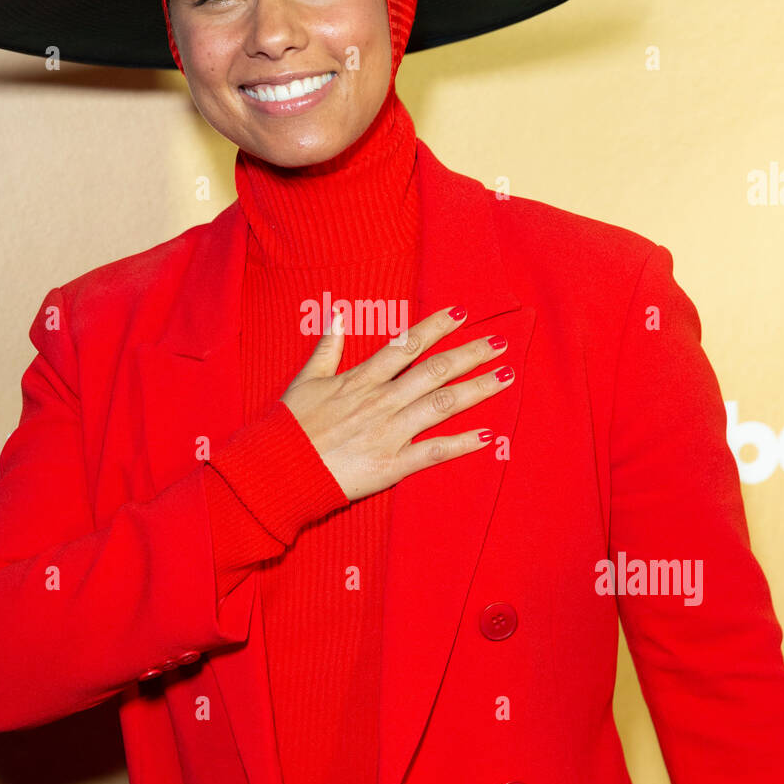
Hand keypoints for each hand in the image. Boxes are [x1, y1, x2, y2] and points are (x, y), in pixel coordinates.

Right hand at [280, 306, 511, 501]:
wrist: (278, 470)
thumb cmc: (289, 426)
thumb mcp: (306, 380)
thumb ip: (327, 347)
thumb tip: (337, 313)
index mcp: (362, 379)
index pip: (407, 345)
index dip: (437, 326)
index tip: (462, 313)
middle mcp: (381, 400)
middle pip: (435, 370)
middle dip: (470, 353)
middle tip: (500, 341)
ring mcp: (389, 432)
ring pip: (442, 404)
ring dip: (477, 389)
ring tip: (506, 377)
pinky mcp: (392, 464)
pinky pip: (434, 451)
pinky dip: (462, 443)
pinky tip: (487, 436)